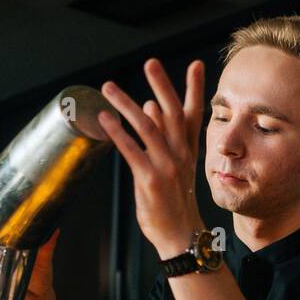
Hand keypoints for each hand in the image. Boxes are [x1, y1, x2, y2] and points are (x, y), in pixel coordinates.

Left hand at [97, 59, 206, 257]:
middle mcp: (180, 156)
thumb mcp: (173, 167)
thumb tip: (149, 105)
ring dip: (126, 105)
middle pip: (173, 113)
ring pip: (148, 128)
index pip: (193, 114)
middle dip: (163, 86)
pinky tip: (104, 120)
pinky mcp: (150, 180)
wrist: (180, 236)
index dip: (195, 89)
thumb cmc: (173, 203)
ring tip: (109, 88)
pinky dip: (117, 133)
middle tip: (151, 63)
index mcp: (188, 151)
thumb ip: (162, 136)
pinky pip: (131, 150)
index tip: (195, 64)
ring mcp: (166, 167)